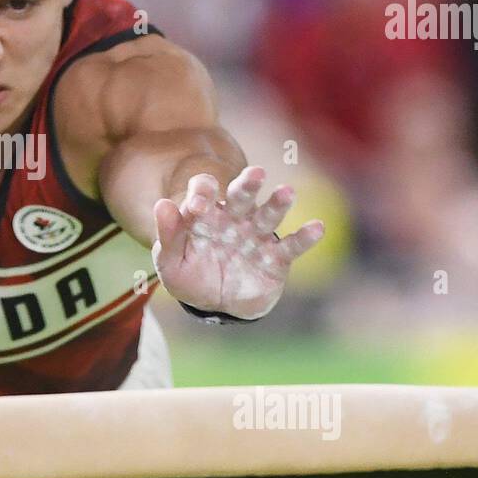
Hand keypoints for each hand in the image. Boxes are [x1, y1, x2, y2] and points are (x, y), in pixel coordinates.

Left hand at [152, 166, 323, 319]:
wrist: (215, 304)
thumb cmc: (190, 276)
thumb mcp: (171, 261)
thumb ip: (168, 234)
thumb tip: (161, 204)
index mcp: (206, 214)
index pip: (203, 192)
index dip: (201, 194)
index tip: (196, 206)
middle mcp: (234, 218)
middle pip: (240, 196)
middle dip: (247, 185)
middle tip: (255, 173)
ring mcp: (256, 236)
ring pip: (267, 216)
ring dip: (277, 205)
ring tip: (286, 193)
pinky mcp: (276, 258)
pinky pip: (291, 246)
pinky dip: (304, 238)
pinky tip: (316, 227)